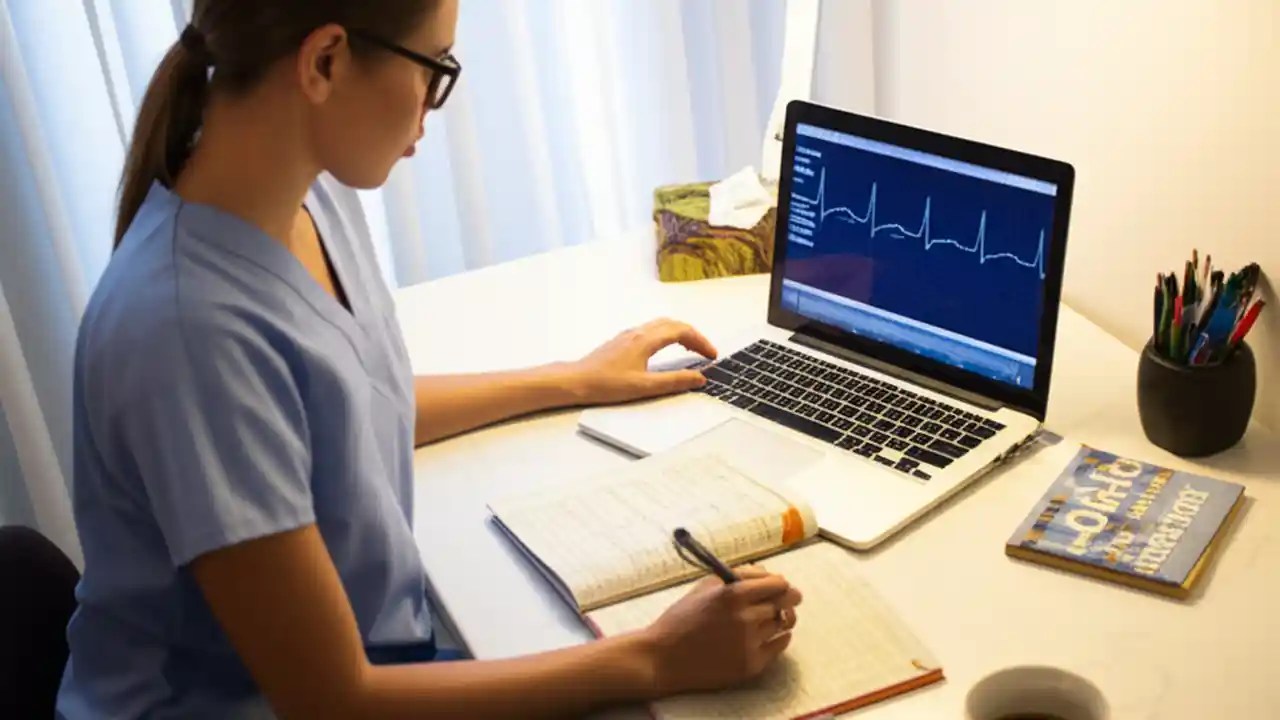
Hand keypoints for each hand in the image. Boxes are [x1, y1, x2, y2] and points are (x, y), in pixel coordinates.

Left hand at [569, 318, 718, 404]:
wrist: (576, 380)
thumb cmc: (606, 384)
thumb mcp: (645, 387)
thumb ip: (674, 381)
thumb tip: (698, 378)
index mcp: (646, 340)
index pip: (682, 331)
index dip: (700, 341)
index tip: (711, 355)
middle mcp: (638, 332)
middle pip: (673, 324)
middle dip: (693, 335)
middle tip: (705, 351)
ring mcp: (628, 335)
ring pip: (661, 325)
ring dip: (680, 333)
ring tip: (690, 349)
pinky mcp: (622, 341)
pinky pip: (651, 330)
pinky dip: (666, 335)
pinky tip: (664, 349)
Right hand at [641, 567, 801, 695]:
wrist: (663, 658)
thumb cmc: (680, 619)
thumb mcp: (704, 588)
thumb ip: (737, 577)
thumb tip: (766, 574)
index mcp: (733, 594)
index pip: (778, 583)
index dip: (780, 583)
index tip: (779, 585)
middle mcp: (746, 617)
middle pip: (786, 603)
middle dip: (789, 598)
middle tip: (788, 600)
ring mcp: (750, 643)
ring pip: (783, 624)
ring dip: (781, 618)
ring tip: (774, 618)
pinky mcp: (752, 665)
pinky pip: (780, 646)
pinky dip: (779, 638)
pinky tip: (770, 635)